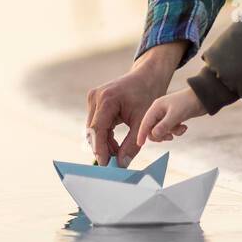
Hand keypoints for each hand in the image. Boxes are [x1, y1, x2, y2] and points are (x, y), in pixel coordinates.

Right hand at [86, 41, 184, 166]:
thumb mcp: (142, 121)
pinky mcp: (95, 102)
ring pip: (94, 130)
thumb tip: (122, 164)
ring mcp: (93, 98)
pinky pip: (97, 124)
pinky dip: (106, 136)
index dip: (100, 149)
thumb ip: (132, 144)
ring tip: (119, 154)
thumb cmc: (147, 95)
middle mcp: (95, 97)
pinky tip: (117, 145)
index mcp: (107, 99)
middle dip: (103, 148)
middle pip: (93, 131)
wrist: (147, 76)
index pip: (97, 129)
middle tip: (115, 164)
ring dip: (104, 144)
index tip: (105, 164)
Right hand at [136, 87, 206, 145]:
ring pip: (162, 130)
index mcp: (156, 107)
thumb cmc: (188, 103)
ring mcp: (167, 115)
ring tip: (180, 130)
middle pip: (152, 129)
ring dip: (170, 133)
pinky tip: (184, 127)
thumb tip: (153, 136)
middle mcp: (159, 111)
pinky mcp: (174, 118)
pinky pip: (170, 129)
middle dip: (160, 135)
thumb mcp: (175, 115)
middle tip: (169, 137)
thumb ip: (164, 126)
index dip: (142, 133)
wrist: (203, 98)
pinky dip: (177, 131)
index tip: (140, 144)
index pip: (145, 122)